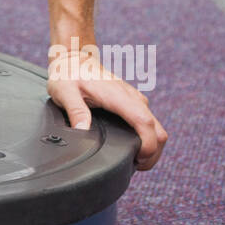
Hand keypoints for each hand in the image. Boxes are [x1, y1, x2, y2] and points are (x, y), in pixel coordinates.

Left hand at [47, 45, 166, 170]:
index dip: (148, 146)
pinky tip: (132, 147)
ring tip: (133, 160)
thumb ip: (75, 111)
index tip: (137, 159)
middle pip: (159, 130)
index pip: (144, 122)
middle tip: (135, 166)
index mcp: (118, 96)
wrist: (75, 59)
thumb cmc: (69, 74)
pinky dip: (147, 139)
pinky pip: (149, 123)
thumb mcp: (65, 92)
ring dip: (151, 147)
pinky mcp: (134, 102)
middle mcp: (132, 98)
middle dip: (153, 153)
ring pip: (157, 128)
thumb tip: (82, 131)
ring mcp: (135, 100)